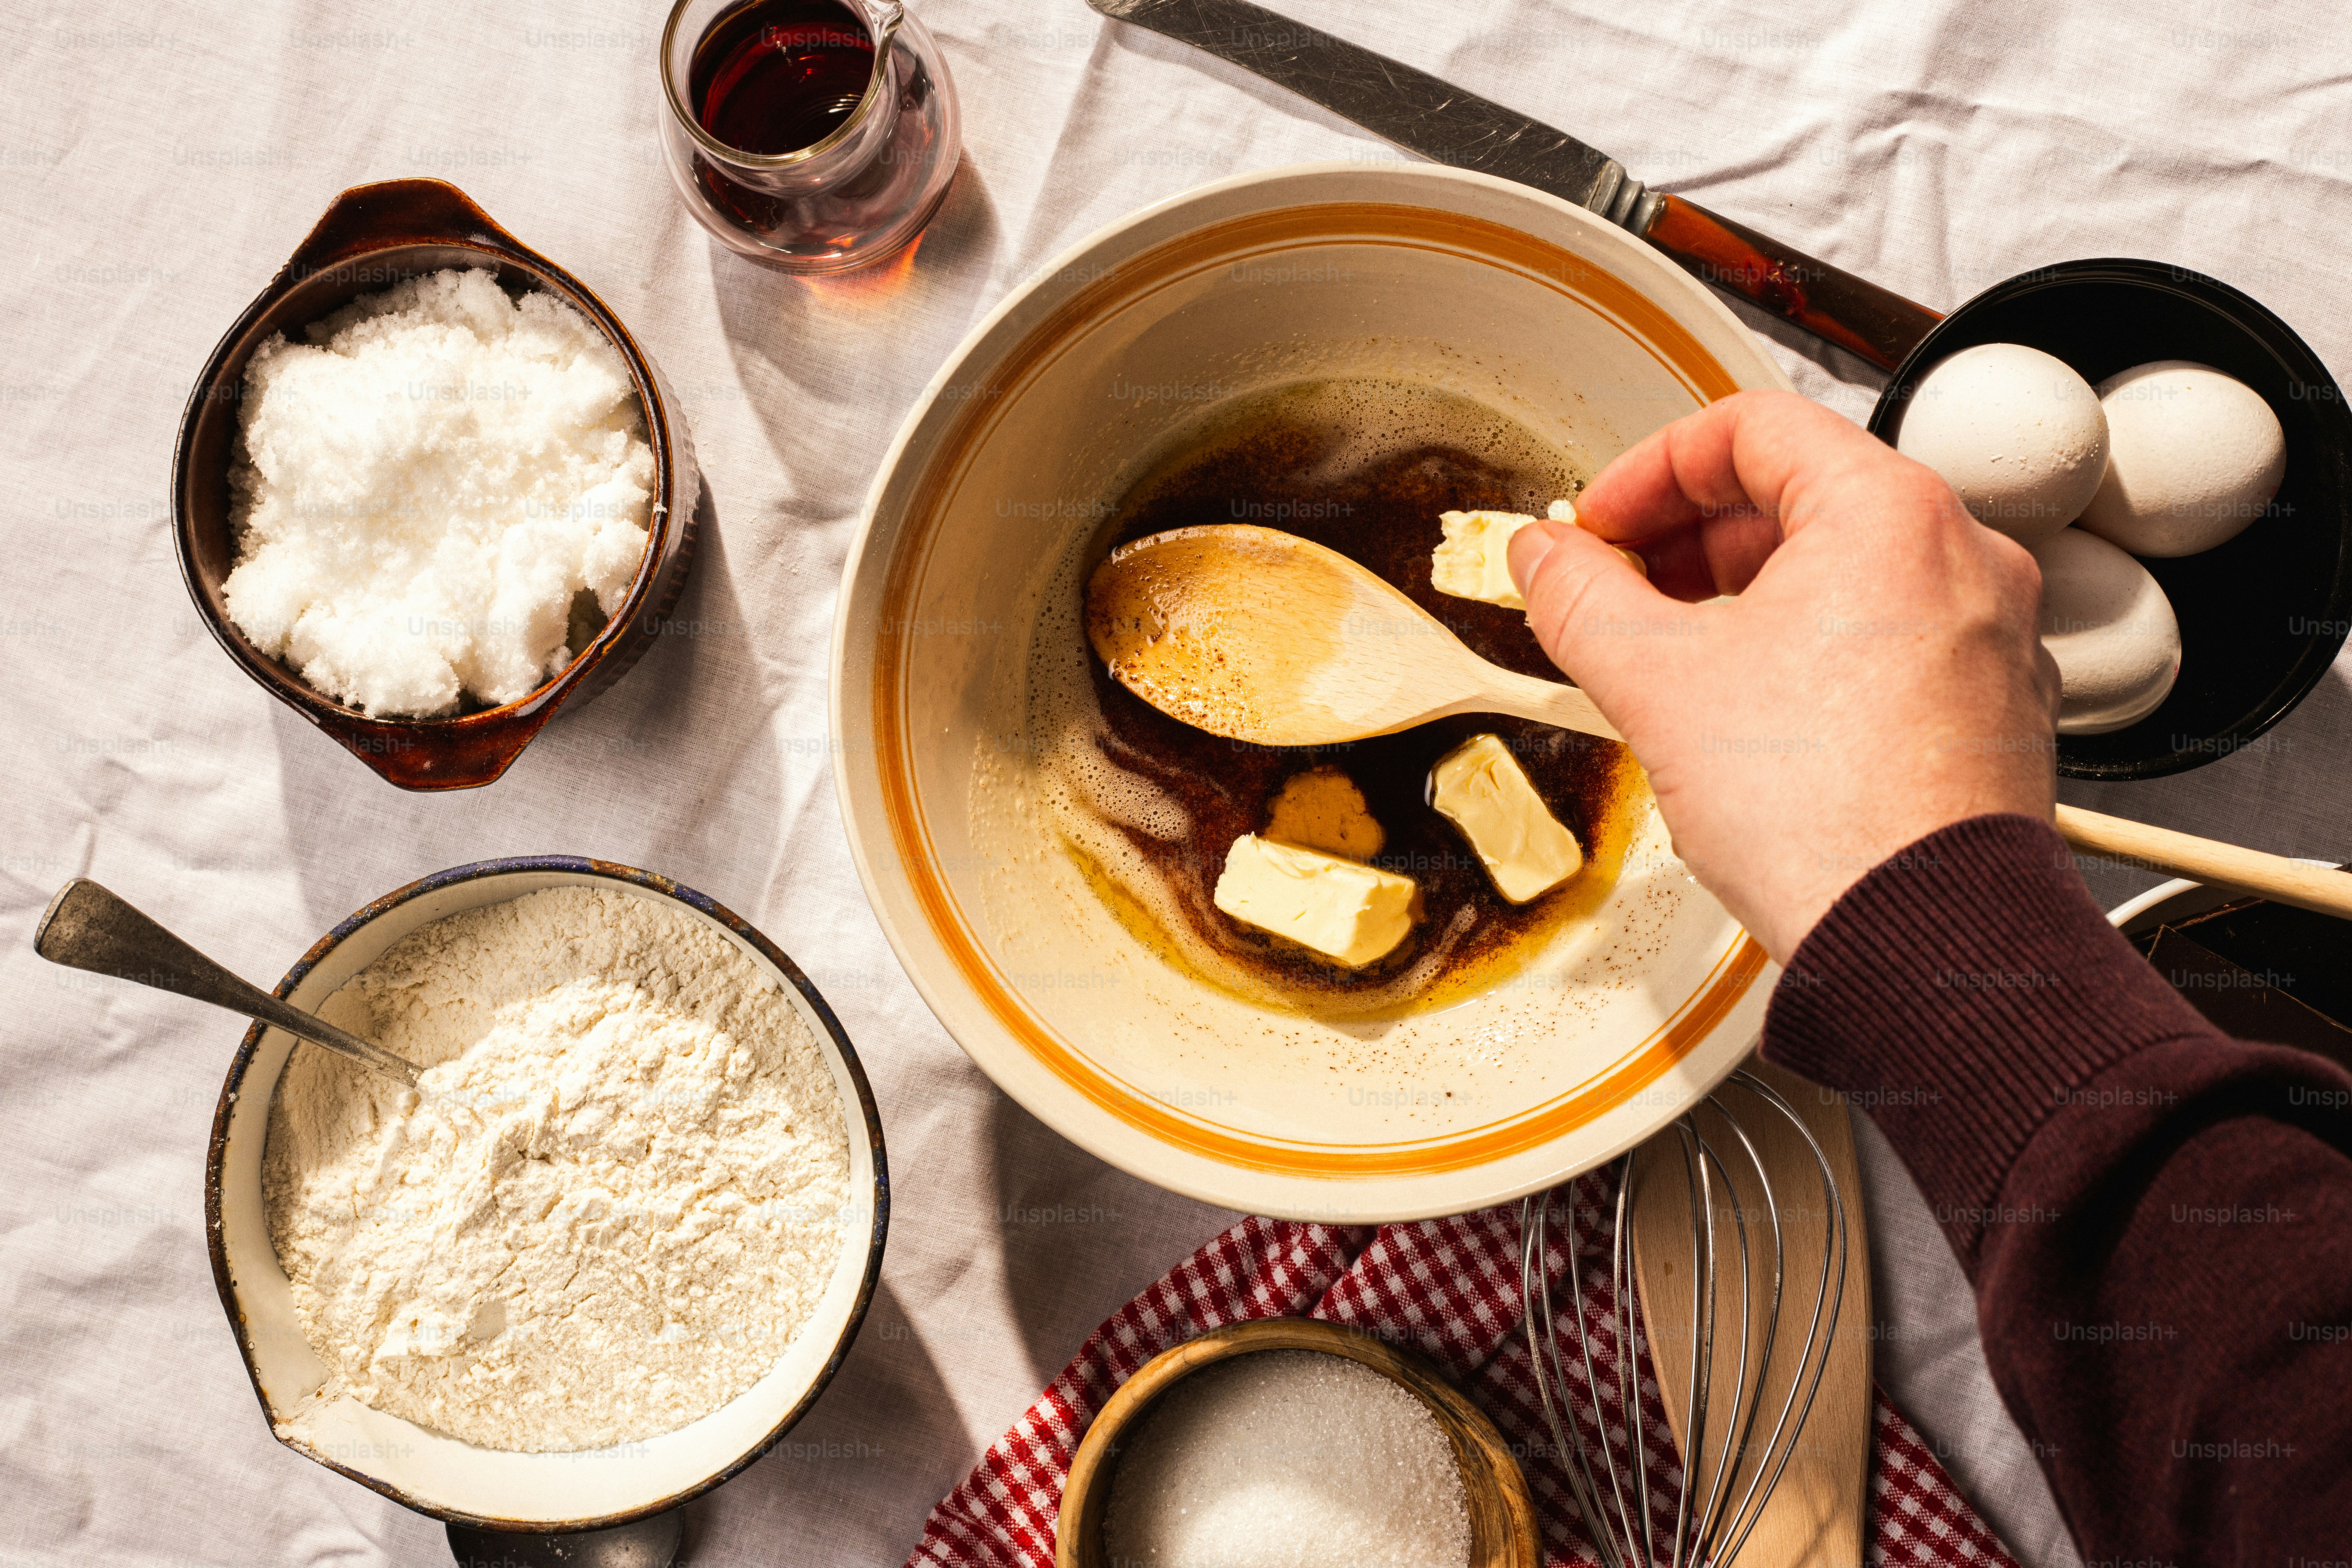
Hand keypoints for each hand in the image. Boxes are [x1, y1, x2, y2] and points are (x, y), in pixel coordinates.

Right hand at [1509, 389, 2058, 961]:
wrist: (1923, 943)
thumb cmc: (1826, 815)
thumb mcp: (1658, 684)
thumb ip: (1581, 599)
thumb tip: (1545, 558)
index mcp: (1889, 515)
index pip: (1752, 427)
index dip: (1650, 468)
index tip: (1602, 524)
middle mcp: (1962, 557)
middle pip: (1804, 494)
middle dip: (1691, 536)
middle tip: (1620, 585)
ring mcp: (1990, 634)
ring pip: (1849, 571)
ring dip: (1748, 593)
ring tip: (1675, 654)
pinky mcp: (1994, 707)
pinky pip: (1893, 638)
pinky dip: (1813, 647)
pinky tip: (1753, 711)